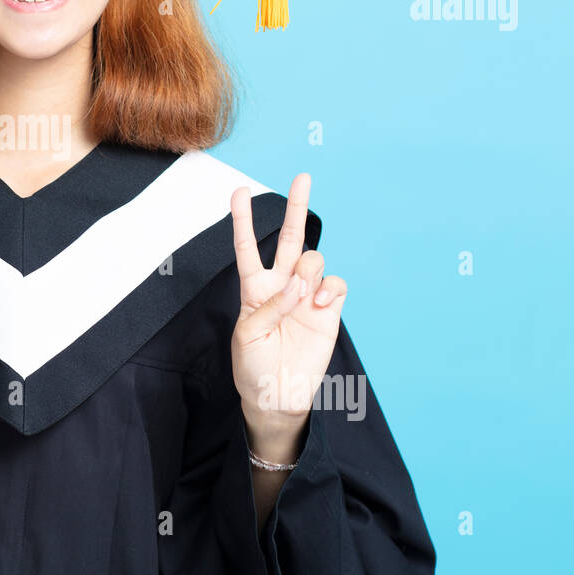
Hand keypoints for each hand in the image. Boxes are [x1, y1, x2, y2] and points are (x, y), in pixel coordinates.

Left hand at [230, 174, 346, 454]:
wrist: (278, 397)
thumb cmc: (253, 367)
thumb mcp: (247, 337)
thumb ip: (270, 306)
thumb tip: (299, 283)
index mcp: (253, 289)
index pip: (247, 247)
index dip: (242, 219)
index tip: (238, 191)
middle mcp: (281, 286)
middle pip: (290, 238)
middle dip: (296, 207)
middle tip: (302, 177)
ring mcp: (307, 296)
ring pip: (314, 259)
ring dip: (309, 269)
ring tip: (303, 295)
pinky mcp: (328, 310)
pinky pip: (335, 283)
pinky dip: (329, 286)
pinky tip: (319, 302)